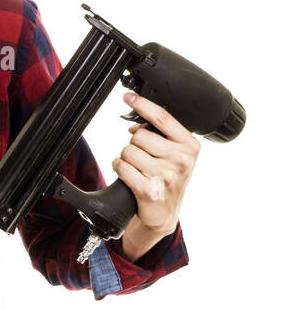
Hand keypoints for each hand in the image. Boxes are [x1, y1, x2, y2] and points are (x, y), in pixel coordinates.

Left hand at [110, 90, 199, 243]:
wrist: (165, 213)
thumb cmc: (169, 180)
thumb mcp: (175, 155)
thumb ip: (162, 136)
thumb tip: (135, 124)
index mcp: (190, 146)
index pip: (162, 117)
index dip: (142, 104)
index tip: (128, 96)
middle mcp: (182, 159)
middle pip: (139, 135)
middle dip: (134, 145)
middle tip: (143, 158)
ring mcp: (167, 175)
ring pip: (128, 151)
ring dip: (126, 158)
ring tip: (138, 169)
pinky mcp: (150, 190)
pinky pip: (122, 167)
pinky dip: (119, 168)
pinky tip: (129, 175)